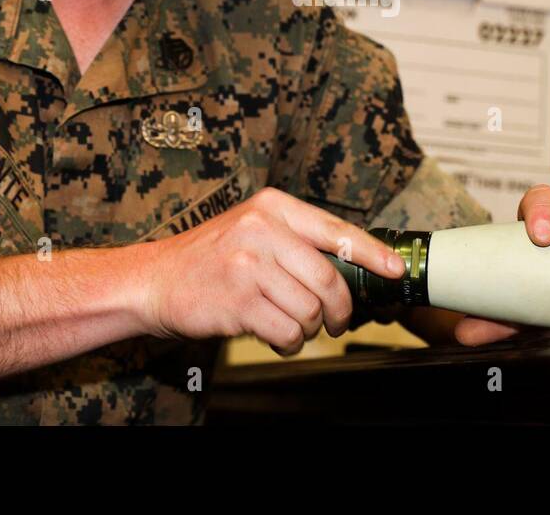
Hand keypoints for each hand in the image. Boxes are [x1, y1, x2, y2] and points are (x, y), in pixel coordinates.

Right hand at [139, 187, 404, 355]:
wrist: (154, 280)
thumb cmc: (210, 258)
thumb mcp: (253, 229)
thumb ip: (297, 240)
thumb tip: (352, 265)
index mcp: (273, 207)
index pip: (337, 230)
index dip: (373, 253)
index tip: (394, 269)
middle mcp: (263, 230)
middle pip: (330, 279)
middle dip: (338, 310)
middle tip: (333, 322)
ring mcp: (249, 265)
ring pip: (311, 310)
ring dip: (308, 330)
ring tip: (289, 325)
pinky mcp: (239, 301)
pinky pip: (288, 332)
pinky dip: (288, 343)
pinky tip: (274, 335)